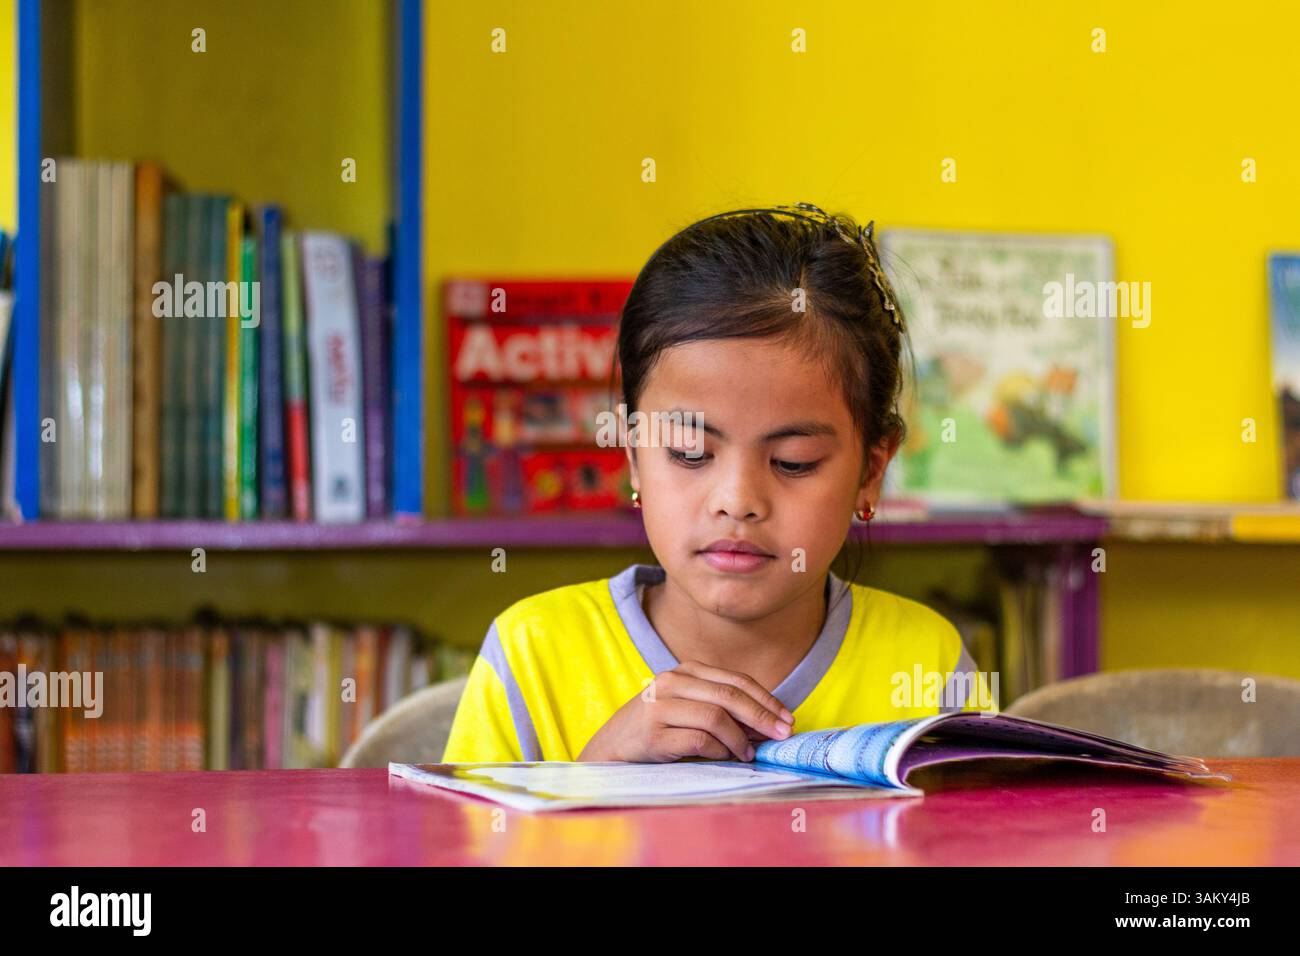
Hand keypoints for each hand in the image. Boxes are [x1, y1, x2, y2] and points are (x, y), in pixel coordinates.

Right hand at [577, 660, 794, 762]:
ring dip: (741, 738)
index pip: (736, 680)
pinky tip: (727, 757)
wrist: (611, 747)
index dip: (766, 699)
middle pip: (730, 695)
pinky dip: (719, 750)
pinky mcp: (653, 734)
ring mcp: (660, 706)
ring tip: (750, 753)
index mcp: (687, 670)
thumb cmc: (659, 727)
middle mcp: (672, 681)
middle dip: (762, 716)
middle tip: (781, 735)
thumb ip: (722, 708)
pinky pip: (698, 740)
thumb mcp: (689, 706)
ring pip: (715, 716)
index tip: (787, 718)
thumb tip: (768, 724)